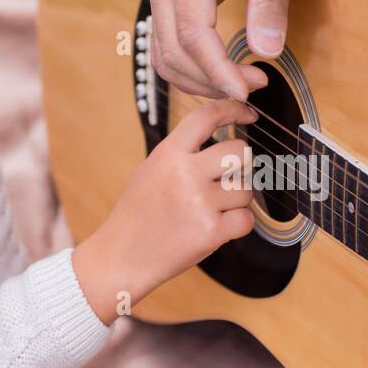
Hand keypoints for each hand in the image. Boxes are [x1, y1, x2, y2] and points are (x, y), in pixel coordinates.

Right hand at [71, 99, 256, 322]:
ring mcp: (199, 203)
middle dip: (242, 166)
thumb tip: (222, 140)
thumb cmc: (138, 214)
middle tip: (228, 179)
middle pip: (239, 152)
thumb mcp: (151, 170)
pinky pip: (247, 219)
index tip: (247, 113)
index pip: (206, 116)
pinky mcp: (210, 232)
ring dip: (237, 200)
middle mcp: (184, 174)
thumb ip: (183, 153)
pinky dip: (239, 225)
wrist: (121, 257)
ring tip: (212, 210)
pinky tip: (219, 227)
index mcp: (168, 154)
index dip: (233, 110)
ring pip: (246, 190)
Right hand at [145, 0, 301, 99]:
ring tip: (238, 86)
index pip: (194, 34)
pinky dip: (188, 69)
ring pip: (163, 55)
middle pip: (173, 51)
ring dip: (197, 80)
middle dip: (211, 80)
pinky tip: (218, 75)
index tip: (248, 91)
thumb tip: (267, 51)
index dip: (218, 70)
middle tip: (253, 88)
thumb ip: (270, 3)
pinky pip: (165, 46)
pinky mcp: (163, 0)